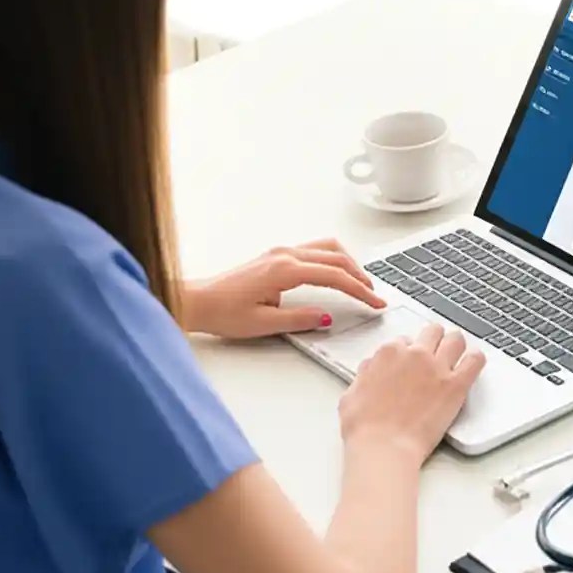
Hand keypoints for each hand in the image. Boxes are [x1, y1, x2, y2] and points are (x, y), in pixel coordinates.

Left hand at [183, 239, 385, 338]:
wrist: (197, 301)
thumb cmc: (223, 311)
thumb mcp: (264, 324)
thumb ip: (300, 319)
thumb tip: (326, 317)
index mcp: (284, 270)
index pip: (334, 276)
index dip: (359, 290)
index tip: (375, 302)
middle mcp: (284, 255)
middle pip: (336, 258)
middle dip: (360, 276)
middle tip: (374, 295)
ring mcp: (280, 252)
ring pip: (327, 248)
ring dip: (348, 263)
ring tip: (360, 282)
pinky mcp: (276, 256)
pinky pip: (314, 249)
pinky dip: (332, 259)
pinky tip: (337, 272)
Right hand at [339, 324, 485, 465]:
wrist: (384, 447)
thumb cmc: (365, 427)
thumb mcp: (352, 393)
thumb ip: (366, 374)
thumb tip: (372, 368)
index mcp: (389, 352)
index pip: (404, 341)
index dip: (408, 353)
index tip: (410, 364)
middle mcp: (415, 354)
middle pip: (432, 332)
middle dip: (433, 341)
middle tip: (434, 355)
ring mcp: (437, 367)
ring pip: (456, 339)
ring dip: (455, 345)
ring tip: (455, 357)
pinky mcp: (456, 385)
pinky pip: (476, 360)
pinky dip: (475, 359)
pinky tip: (471, 365)